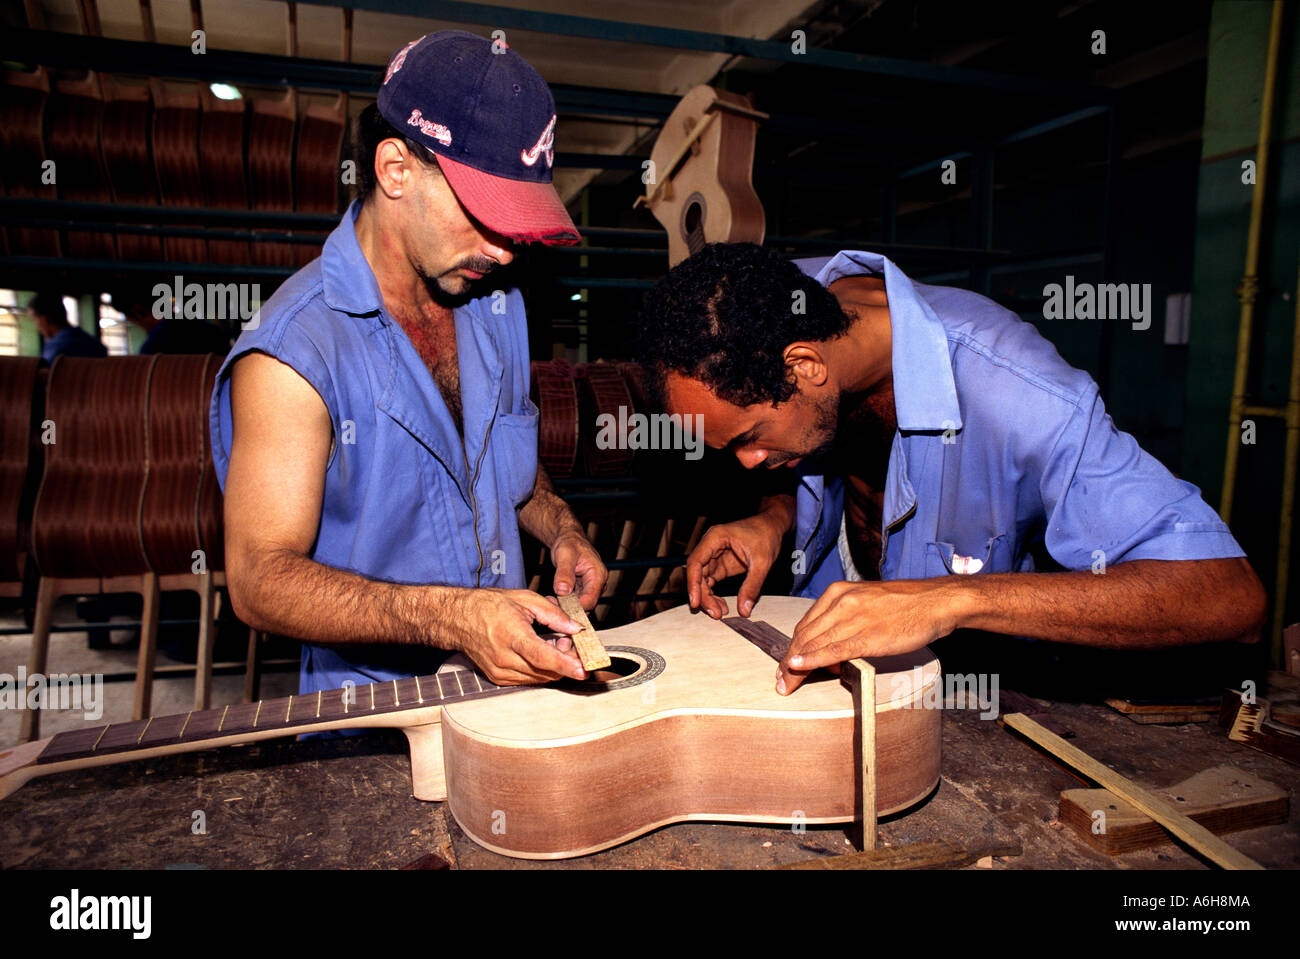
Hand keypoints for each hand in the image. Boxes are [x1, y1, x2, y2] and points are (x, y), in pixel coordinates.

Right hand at [445, 588, 586, 684]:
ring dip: (554, 666)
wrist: (458, 618)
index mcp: (511, 635)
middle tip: (569, 643)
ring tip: (554, 644)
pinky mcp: (498, 679)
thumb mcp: (525, 599)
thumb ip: (553, 615)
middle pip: (545, 671)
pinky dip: (540, 670)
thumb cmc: (489, 605)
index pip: (542, 657)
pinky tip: (540, 652)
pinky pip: (528, 679)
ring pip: (539, 678)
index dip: (565, 665)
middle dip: (565, 661)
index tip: (584, 670)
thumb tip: (576, 628)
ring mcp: (499, 672)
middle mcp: (504, 658)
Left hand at [550, 529, 606, 610]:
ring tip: (551, 599)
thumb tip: (563, 591)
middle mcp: (597, 584)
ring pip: (581, 606)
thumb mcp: (565, 555)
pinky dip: (565, 603)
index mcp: (598, 574)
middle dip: (570, 608)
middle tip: (551, 602)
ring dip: (566, 606)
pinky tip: (554, 598)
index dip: (575, 607)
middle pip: (587, 605)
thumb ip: (564, 573)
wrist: (569, 540)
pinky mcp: (583, 590)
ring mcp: (591, 588)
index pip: (590, 599)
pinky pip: (576, 602)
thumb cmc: (570, 543)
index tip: (558, 606)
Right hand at [685, 512, 784, 619]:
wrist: (773, 526)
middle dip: (703, 595)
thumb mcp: (762, 561)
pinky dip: (714, 594)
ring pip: (703, 580)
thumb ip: (752, 586)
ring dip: (708, 597)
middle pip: (697, 574)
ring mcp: (714, 556)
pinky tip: (722, 605)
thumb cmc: (766, 535)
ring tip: (720, 613)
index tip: (695, 602)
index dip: (693, 584)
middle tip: (715, 613)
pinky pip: (711, 582)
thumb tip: (744, 610)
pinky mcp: (721, 565)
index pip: (695, 562)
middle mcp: (710, 546)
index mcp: (715, 538)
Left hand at [776, 579, 958, 694]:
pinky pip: (833, 649)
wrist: (935, 602)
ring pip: (814, 644)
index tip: (785, 665)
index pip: (805, 624)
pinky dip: (812, 660)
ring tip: (786, 684)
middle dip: (788, 660)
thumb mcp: (865, 602)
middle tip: (780, 681)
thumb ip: (843, 620)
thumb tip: (827, 647)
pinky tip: (798, 667)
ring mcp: (853, 618)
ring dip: (795, 667)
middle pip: (804, 635)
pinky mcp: (868, 635)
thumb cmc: (904, 604)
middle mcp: (840, 602)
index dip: (792, 647)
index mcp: (837, 593)